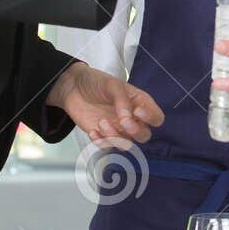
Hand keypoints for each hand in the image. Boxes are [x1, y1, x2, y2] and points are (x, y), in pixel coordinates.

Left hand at [46, 62, 164, 143]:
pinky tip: (92, 131)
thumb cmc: (97, 82)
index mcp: (139, 104)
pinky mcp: (102, 136)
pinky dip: (100, 142)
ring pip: (126, 144)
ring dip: (116, 138)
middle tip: (123, 122)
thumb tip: (128, 119)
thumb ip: (122, 101)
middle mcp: (131, 119)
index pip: (156, 118)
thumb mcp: (112, 85)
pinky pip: (107, 147)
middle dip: (136, 132)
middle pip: (144, 135)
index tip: (137, 111)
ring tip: (102, 123)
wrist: (72, 86)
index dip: (151, 118)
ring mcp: (117, 129)